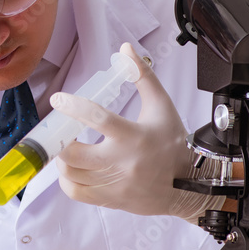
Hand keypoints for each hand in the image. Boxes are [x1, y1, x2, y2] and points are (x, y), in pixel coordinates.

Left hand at [52, 43, 222, 221]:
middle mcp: (122, 162)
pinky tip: (72, 170)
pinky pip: (76, 193)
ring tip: (66, 148)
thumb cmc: (173, 143)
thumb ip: (142, 76)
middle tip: (61, 131)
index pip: (98, 119)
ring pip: (71, 175)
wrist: (190, 185)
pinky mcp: (111, 199)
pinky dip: (66, 181)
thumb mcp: (161, 106)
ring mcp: (115, 184)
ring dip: (61, 160)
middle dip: (60, 140)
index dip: (74, 107)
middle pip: (74, 154)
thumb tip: (125, 50)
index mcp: (134, 136)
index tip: (58, 99)